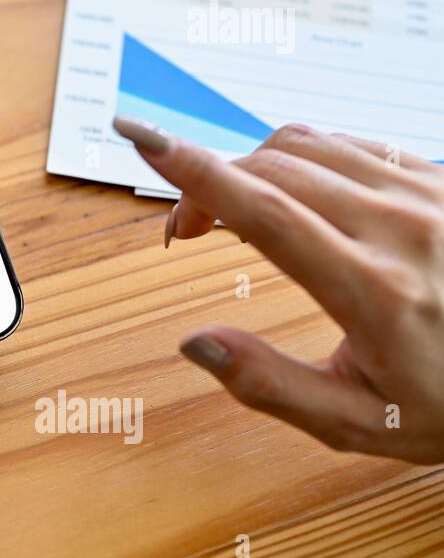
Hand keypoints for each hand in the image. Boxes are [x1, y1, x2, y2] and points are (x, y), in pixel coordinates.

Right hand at [115, 116, 443, 463]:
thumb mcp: (360, 421)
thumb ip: (271, 385)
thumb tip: (195, 343)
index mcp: (374, 291)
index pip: (263, 212)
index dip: (193, 172)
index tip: (142, 136)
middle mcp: (400, 228)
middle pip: (270, 170)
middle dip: (205, 182)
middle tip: (185, 230)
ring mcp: (425, 193)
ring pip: (305, 146)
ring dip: (248, 166)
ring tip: (232, 210)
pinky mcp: (437, 177)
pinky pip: (347, 144)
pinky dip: (298, 159)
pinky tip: (291, 196)